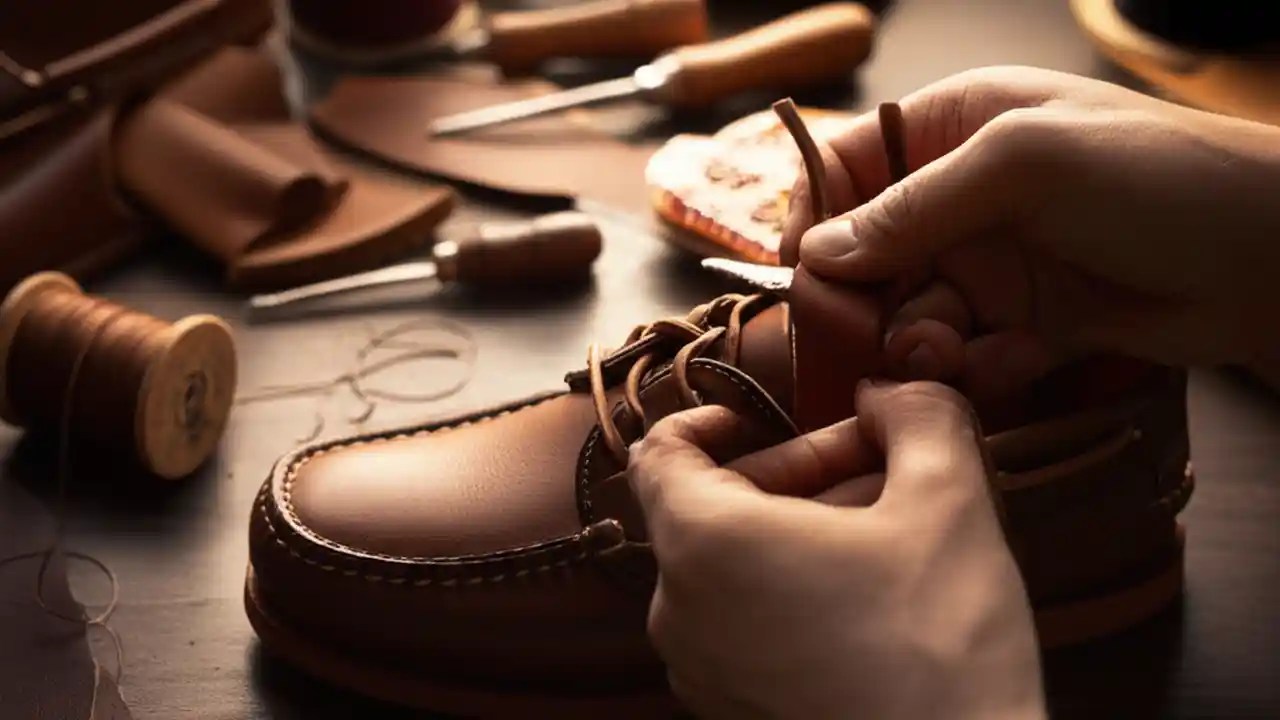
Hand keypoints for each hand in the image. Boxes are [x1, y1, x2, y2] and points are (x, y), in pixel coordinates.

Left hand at [629, 381, 1045, 719]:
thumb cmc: (940, 650)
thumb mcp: (948, 502)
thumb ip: (918, 416)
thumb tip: (892, 390)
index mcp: (704, 542)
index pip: (660, 450)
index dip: (707, 417)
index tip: (763, 412)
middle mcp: (679, 609)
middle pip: (712, 505)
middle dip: (795, 471)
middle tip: (878, 463)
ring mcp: (700, 669)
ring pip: (734, 566)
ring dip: (802, 530)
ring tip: (889, 528)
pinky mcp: (729, 709)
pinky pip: (742, 622)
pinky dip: (790, 589)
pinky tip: (872, 593)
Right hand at [781, 66, 1279, 389]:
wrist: (1270, 256)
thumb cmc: (1153, 176)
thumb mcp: (1019, 166)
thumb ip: (910, 209)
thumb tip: (816, 253)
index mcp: (956, 128)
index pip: (848, 166)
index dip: (814, 216)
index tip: (800, 273)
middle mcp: (964, 197)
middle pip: (868, 255)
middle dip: (864, 301)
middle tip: (874, 337)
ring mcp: (996, 264)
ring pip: (910, 314)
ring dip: (919, 342)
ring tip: (948, 353)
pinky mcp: (1028, 324)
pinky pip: (967, 354)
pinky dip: (978, 366)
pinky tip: (1016, 360)